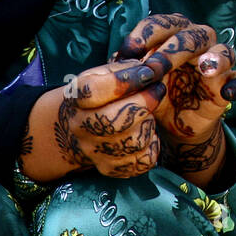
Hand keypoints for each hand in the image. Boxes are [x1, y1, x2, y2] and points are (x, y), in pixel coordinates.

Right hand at [22, 60, 162, 180]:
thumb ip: (128, 67)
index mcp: (77, 99)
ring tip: (147, 115)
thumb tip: (153, 69)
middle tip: (158, 91)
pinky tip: (146, 134)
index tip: (149, 74)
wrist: (81, 127)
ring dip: (149, 125)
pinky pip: (143, 160)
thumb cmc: (102, 94)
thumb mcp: (107, 73)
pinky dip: (152, 145)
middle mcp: (80, 127)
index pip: (94, 91)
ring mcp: (94, 151)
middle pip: (115, 122)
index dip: (128, 81)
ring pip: (134, 143)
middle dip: (145, 104)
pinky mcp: (110, 168)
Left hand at [111, 13, 235, 184]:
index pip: (164, 23)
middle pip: (193, 36)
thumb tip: (117, 63)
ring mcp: (216, 64)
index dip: (146, 34)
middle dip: (173, 50)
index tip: (127, 53)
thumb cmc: (155, 91)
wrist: (172, 124)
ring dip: (216, 58)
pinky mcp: (227, 85)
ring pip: (224, 52)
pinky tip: (227, 94)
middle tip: (154, 69)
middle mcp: (199, 43)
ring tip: (205, 68)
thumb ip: (130, 70)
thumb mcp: (139, 81)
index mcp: (174, 34)